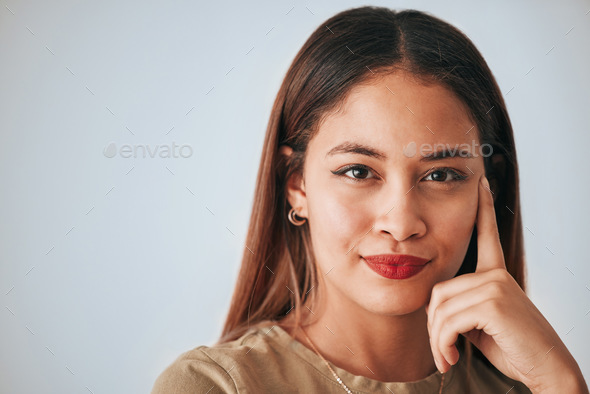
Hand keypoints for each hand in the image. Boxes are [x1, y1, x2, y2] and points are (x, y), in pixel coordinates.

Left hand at [426, 175, 587, 391]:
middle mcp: (496, 274)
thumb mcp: (481, 323)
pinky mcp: (493, 303)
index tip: (482, 184)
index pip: (488, 236)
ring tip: (445, 358)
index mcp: (497, 274)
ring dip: (437, 341)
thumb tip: (433, 308)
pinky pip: (449, 322)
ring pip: (440, 309)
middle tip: (441, 351)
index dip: (484, 208)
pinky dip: (443, 344)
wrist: (547, 370)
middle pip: (439, 291)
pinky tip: (451, 358)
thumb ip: (461, 307)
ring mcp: (495, 285)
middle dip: (433, 326)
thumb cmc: (513, 348)